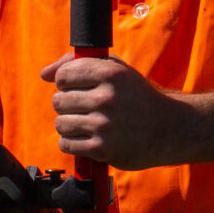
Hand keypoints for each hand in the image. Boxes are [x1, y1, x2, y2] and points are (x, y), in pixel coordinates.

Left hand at [44, 52, 204, 168]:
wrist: (168, 129)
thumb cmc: (138, 96)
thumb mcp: (117, 70)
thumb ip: (79, 64)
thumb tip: (44, 74)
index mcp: (110, 73)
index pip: (63, 75)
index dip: (67, 82)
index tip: (79, 88)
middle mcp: (106, 97)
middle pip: (58, 100)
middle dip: (68, 105)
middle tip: (87, 108)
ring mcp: (104, 124)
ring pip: (60, 123)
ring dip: (70, 125)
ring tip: (87, 124)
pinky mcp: (102, 148)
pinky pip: (66, 144)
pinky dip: (72, 142)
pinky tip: (88, 138)